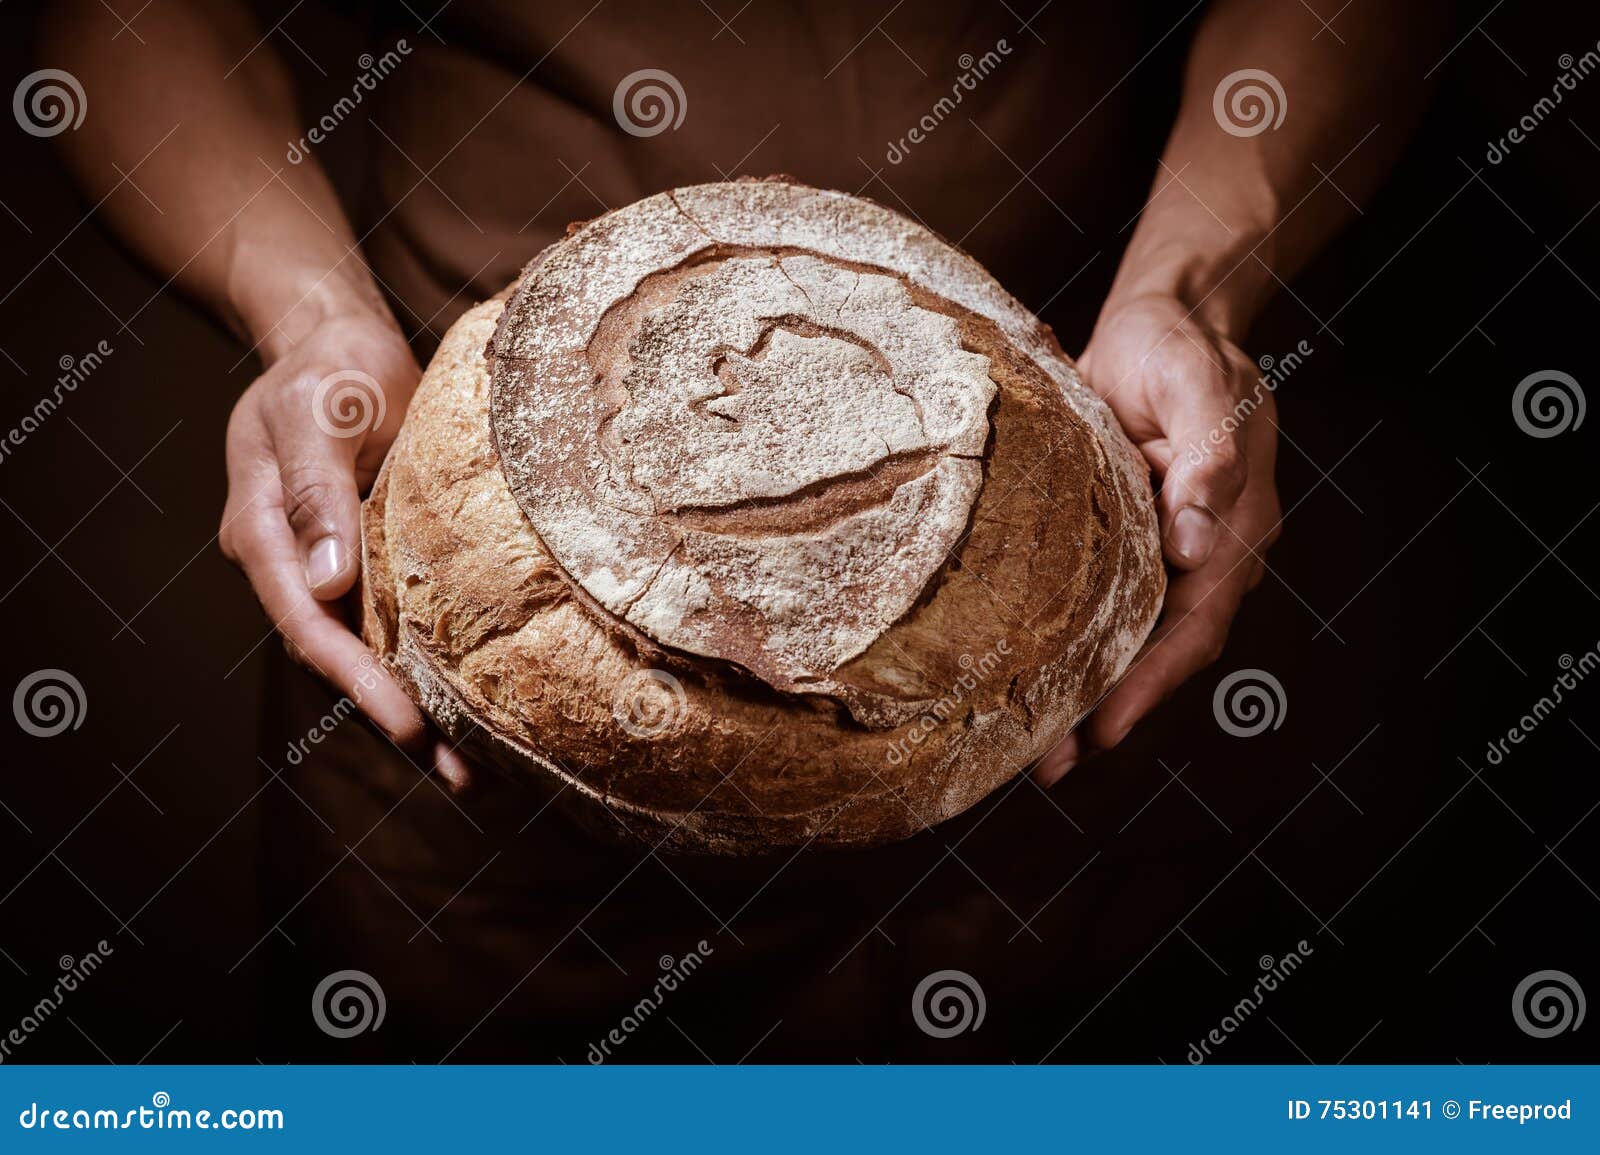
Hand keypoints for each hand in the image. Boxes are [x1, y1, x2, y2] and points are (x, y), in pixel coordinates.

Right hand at [218, 309, 470, 788]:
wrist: (339, 342)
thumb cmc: (329, 367)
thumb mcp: (320, 412)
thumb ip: (317, 491)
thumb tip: (327, 583)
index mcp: (263, 532)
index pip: (307, 623)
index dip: (356, 679)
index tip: (407, 725)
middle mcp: (293, 562)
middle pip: (337, 656)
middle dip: (391, 718)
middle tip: (457, 774)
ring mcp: (331, 566)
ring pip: (367, 650)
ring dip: (414, 708)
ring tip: (472, 769)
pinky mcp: (370, 559)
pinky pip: (394, 623)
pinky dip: (427, 665)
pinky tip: (470, 703)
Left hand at [1035, 294, 1281, 783]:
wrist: (1160, 322)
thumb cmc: (1180, 348)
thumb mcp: (1199, 385)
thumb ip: (1207, 457)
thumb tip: (1196, 540)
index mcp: (1233, 527)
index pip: (1197, 622)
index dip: (1153, 679)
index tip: (1107, 725)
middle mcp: (1202, 554)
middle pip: (1162, 649)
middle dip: (1111, 709)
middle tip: (1053, 764)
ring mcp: (1163, 552)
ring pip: (1129, 637)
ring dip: (1086, 692)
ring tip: (1034, 749)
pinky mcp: (1123, 541)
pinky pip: (1102, 605)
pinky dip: (1072, 646)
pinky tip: (1028, 677)